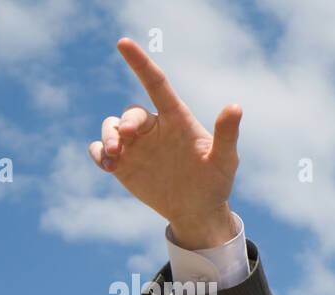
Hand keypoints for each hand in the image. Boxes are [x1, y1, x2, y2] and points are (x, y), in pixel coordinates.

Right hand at [88, 37, 240, 246]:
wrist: (198, 210)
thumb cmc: (215, 182)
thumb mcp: (225, 160)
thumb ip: (227, 134)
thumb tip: (236, 107)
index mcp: (175, 118)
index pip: (156, 83)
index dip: (140, 63)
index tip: (123, 43)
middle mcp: (152, 127)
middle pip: (130, 113)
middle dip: (126, 122)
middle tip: (127, 137)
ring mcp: (135, 144)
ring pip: (111, 127)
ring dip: (108, 137)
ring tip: (114, 155)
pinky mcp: (122, 163)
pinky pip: (99, 150)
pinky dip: (98, 153)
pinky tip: (109, 165)